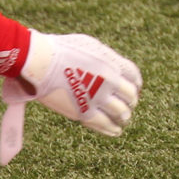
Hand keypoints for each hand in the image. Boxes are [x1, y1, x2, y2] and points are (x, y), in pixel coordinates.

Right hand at [0, 32, 141, 161]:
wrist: (42, 61)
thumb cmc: (61, 50)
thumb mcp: (90, 47)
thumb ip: (104, 59)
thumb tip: (110, 67)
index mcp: (112, 63)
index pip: (134, 76)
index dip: (136, 84)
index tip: (135, 89)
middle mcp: (111, 81)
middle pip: (130, 95)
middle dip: (131, 101)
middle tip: (129, 105)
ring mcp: (99, 97)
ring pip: (121, 112)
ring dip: (124, 116)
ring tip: (123, 120)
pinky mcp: (85, 112)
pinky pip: (105, 124)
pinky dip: (112, 128)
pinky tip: (116, 131)